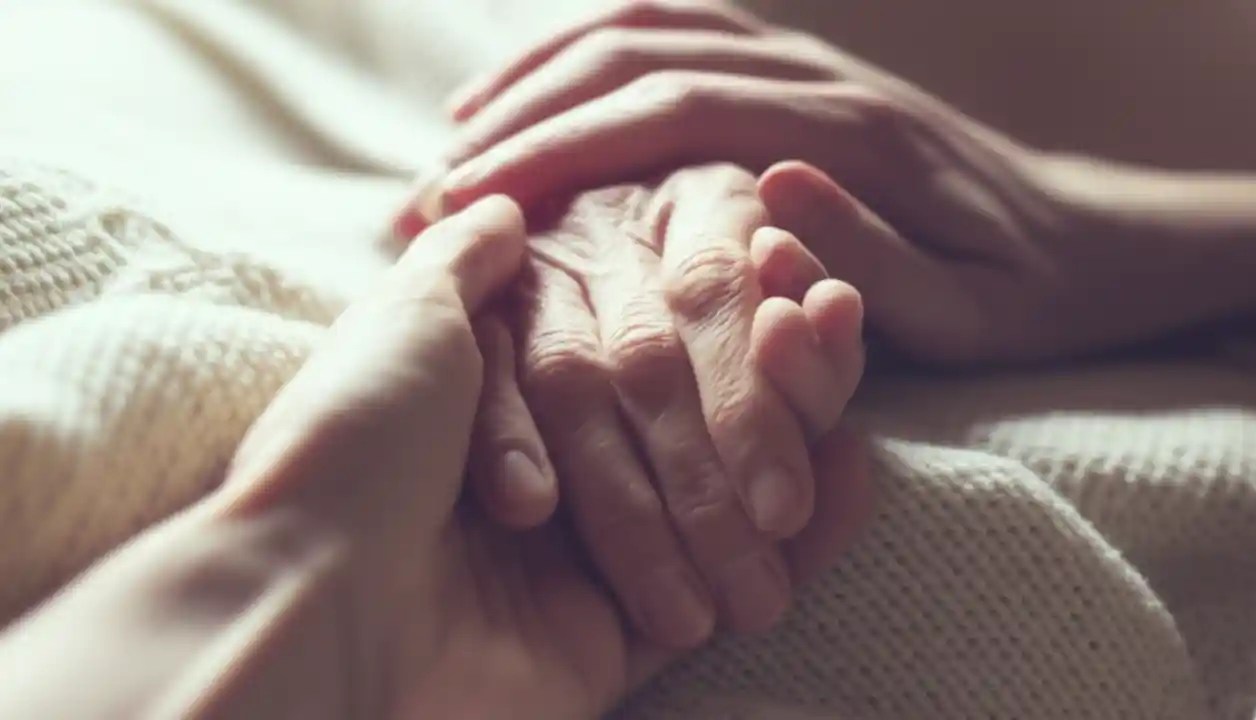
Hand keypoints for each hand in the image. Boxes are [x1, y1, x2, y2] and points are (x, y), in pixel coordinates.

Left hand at [211, 195, 872, 718]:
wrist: (308, 607)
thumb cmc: (354, 444)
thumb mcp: (407, 319)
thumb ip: (466, 260)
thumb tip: (496, 196)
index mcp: (503, 393)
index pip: (641, 336)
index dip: (711, 301)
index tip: (774, 258)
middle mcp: (551, 471)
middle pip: (689, 417)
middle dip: (762, 377)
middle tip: (820, 322)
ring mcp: (587, 559)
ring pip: (723, 498)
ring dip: (793, 440)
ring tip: (849, 380)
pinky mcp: (614, 643)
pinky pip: (729, 588)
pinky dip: (806, 544)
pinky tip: (859, 474)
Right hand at [435, 0, 1205, 364]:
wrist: (1088, 243)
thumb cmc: (1022, 296)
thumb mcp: (965, 311)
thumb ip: (869, 257)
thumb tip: (766, 191)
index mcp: (848, 137)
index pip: (672, 116)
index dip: (560, 151)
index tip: (469, 201)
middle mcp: (817, 77)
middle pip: (641, 60)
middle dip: (524, 117)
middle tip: (432, 185)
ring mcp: (809, 62)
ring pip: (651, 31)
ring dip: (547, 72)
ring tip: (459, 134)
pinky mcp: (801, 73)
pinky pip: (684, 34)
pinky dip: (599, 54)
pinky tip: (548, 92)